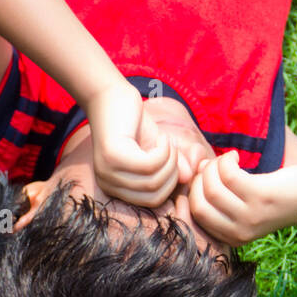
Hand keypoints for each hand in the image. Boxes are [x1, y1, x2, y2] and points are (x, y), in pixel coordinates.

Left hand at [85, 81, 183, 208]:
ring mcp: (107, 172)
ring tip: (165, 141)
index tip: (172, 158)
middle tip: (170, 148)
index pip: (153, 202)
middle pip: (154, 195)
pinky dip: (164, 150)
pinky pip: (150, 165)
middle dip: (172, 172)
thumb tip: (189, 178)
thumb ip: (172, 166)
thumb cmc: (134, 122)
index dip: (171, 182)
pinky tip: (162, 136)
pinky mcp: (112, 156)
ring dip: (169, 159)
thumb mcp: (158, 148)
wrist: (110, 94)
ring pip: (153, 181)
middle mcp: (108, 185)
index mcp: (116, 189)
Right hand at [188, 150, 296, 244]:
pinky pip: (228, 174)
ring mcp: (250, 216)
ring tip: (228, 160)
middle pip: (199, 202)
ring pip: (212, 187)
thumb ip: (221, 197)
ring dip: (215, 166)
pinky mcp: (260, 197)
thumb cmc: (277, 198)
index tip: (204, 175)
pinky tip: (236, 156)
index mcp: (231, 237)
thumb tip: (197, 171)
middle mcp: (238, 231)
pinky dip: (227, 160)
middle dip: (200, 179)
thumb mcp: (244, 206)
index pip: (195, 214)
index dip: (194, 190)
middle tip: (215, 166)